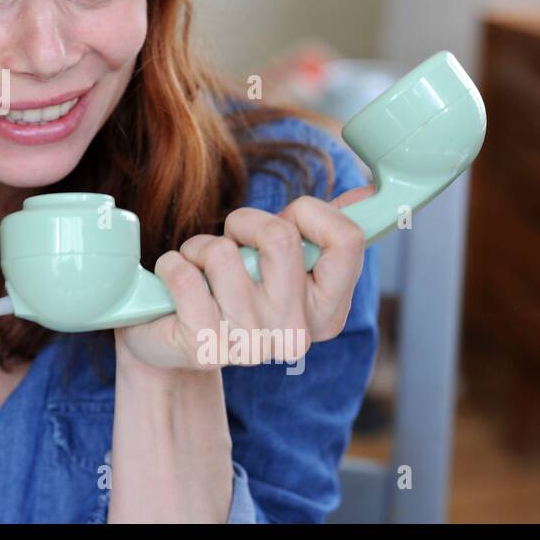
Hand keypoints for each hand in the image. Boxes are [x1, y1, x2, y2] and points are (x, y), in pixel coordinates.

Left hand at [115, 184, 373, 375]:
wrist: (173, 342)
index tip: (284, 223)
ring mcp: (252, 344)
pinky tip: (177, 285)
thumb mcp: (280, 261)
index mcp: (327, 310)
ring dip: (200, 248)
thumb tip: (366, 192)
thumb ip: (322, 230)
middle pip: (280, 235)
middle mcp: (296, 332)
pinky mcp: (205, 346)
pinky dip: (172, 265)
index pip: (347, 239)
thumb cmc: (231, 288)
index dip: (308, 212)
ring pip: (222, 252)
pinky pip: (184, 273)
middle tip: (232, 245)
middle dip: (243, 222)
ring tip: (200, 271)